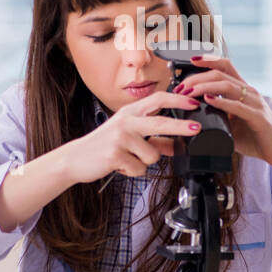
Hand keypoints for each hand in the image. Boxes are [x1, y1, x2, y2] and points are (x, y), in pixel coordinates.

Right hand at [63, 90, 201, 182]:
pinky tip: (120, 165)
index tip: (193, 102)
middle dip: (180, 126)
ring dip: (145, 162)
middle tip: (196, 128)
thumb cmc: (103, 145)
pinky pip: (140, 169)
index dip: (177, 100)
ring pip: (152, 155)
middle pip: (159, 123)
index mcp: (130, 112)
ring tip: (129, 158)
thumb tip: (177, 146)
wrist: (75, 158)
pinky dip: (133, 172)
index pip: (157, 99)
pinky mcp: (115, 155)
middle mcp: (125, 121)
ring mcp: (120, 138)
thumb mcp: (128, 137)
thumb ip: (154, 140)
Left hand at [173, 54, 271, 164]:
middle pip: (221, 74)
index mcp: (243, 91)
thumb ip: (217, 119)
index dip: (209, 60)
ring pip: (227, 86)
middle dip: (197, 78)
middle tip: (181, 87)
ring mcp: (255, 103)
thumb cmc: (257, 138)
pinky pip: (238, 106)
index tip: (192, 60)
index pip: (226, 66)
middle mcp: (250, 93)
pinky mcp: (258, 118)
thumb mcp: (232, 125)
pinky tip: (208, 101)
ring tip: (188, 92)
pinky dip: (222, 102)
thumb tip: (193, 121)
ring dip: (204, 87)